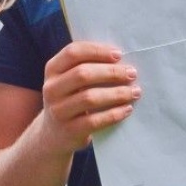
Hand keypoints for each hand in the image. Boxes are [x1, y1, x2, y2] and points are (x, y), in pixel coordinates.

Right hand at [38, 41, 139, 155]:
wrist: (54, 134)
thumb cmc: (70, 99)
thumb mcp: (68, 80)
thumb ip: (85, 66)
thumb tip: (120, 58)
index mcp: (52, 70)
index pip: (73, 52)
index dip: (97, 51)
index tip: (119, 54)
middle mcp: (51, 88)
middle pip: (82, 74)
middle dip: (111, 72)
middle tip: (132, 73)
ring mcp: (58, 110)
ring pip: (90, 97)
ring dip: (117, 93)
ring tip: (134, 91)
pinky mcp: (69, 130)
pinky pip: (95, 120)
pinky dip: (114, 114)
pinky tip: (127, 109)